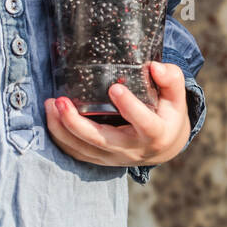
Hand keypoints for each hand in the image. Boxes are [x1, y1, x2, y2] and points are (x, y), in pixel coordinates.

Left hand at [44, 62, 190, 167]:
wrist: (164, 146)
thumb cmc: (168, 114)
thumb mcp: (176, 97)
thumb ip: (170, 79)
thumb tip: (154, 67)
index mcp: (155, 133)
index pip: (144, 122)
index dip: (129, 107)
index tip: (115, 87)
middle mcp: (132, 149)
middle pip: (101, 140)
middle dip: (77, 123)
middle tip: (60, 101)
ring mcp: (114, 157)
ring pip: (82, 149)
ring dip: (61, 129)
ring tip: (50, 104)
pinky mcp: (100, 159)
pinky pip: (75, 153)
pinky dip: (60, 138)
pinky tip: (51, 117)